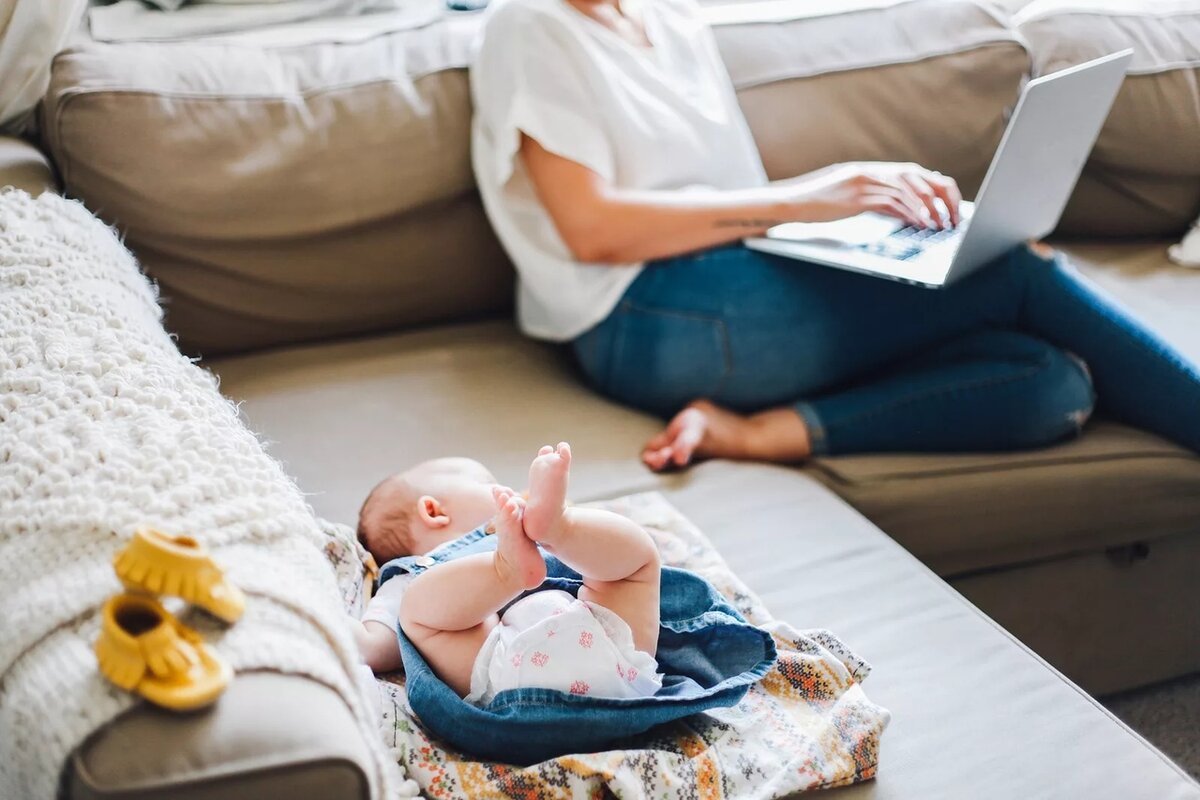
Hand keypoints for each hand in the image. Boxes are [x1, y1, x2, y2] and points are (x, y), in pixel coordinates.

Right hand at [787, 162, 961, 228]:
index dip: (937, 187)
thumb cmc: (822, 203)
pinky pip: (889, 203)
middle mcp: (872, 172)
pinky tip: (918, 223)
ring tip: (939, 224)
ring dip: (927, 208)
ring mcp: (864, 183)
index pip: (915, 173)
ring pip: (906, 190)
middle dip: (940, 196)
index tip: (950, 205)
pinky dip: (908, 213)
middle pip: (917, 177)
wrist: (794, 202)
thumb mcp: (854, 197)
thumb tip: (906, 210)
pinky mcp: (855, 197)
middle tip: (953, 215)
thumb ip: (879, 198)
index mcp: (874, 170)